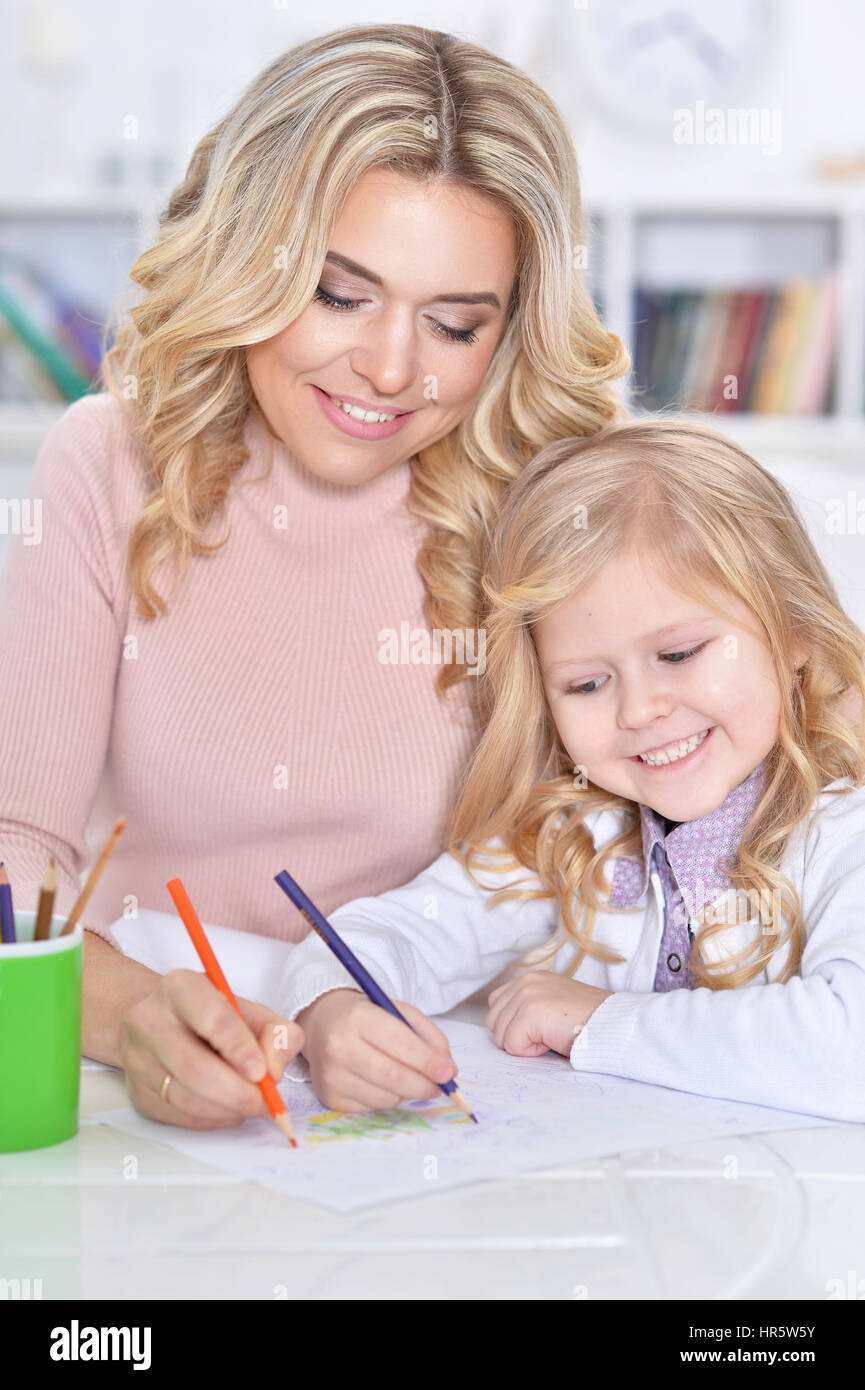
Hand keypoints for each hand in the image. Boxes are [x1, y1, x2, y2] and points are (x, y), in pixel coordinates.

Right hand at [120, 969, 304, 1129]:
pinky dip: (210, 1120)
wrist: (162, 1023)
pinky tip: (226, 1109)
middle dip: (236, 1092)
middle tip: (263, 1102)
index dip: (240, 1048)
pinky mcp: (135, 1090)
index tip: (262, 1072)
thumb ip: (277, 1034)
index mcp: (181, 987)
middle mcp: (149, 1019)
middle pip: (194, 1067)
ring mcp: (136, 1057)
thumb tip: (273, 1072)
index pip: (211, 1018)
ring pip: (185, 1098)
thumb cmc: (213, 1017)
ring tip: (248, 1105)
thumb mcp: (252, 1011)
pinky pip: (177, 1116)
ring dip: (226, 1110)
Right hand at [296, 988, 457, 1111]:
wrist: (323, 1023)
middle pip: (393, 1077)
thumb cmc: (368, 1017)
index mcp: (358, 1018)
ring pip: (386, 1098)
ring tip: (404, 1076)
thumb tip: (448, 1071)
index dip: (428, 1062)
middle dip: (424, 1085)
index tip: (448, 1073)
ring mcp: (331, 1075)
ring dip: (406, 1093)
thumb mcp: (399, 1012)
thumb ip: (428, 1036)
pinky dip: (387, 1099)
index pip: (400, 1044)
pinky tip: (381, 1083)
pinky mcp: (329, 1097)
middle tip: (440, 1087)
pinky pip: (373, 1109)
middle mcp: (339, 1047)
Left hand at [486, 970, 612, 1058]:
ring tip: (551, 1035)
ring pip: (500, 1036)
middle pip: (494, 1021)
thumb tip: (503, 1030)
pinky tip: (552, 1041)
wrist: (612, 1024)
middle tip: (547, 1034)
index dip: (515, 1025)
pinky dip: (531, 1052)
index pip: (497, 1005)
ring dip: (524, 1044)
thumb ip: (527, 1008)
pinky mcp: (529, 1013)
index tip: (541, 1029)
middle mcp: (525, 982)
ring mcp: (526, 996)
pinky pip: (512, 1045)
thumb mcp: (553, 1006)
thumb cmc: (587, 1022)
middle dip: (516, 1036)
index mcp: (530, 979)